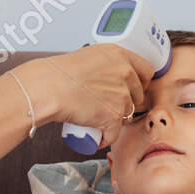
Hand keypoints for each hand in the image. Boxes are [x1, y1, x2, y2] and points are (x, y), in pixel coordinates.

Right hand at [22, 45, 154, 149]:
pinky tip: (98, 137)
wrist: (47, 88)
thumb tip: (110, 77)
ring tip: (99, 120)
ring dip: (116, 120)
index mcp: (120, 55)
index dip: (140, 82)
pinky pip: (114, 133)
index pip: (146, 70)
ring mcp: (121, 96)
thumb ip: (106, 65)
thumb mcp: (89, 57)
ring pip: (127, 114)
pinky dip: (106, 138)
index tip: (133, 88)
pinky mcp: (113, 116)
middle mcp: (125, 73)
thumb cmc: (59, 73)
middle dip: (127, 102)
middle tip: (110, 105)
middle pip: (138, 94)